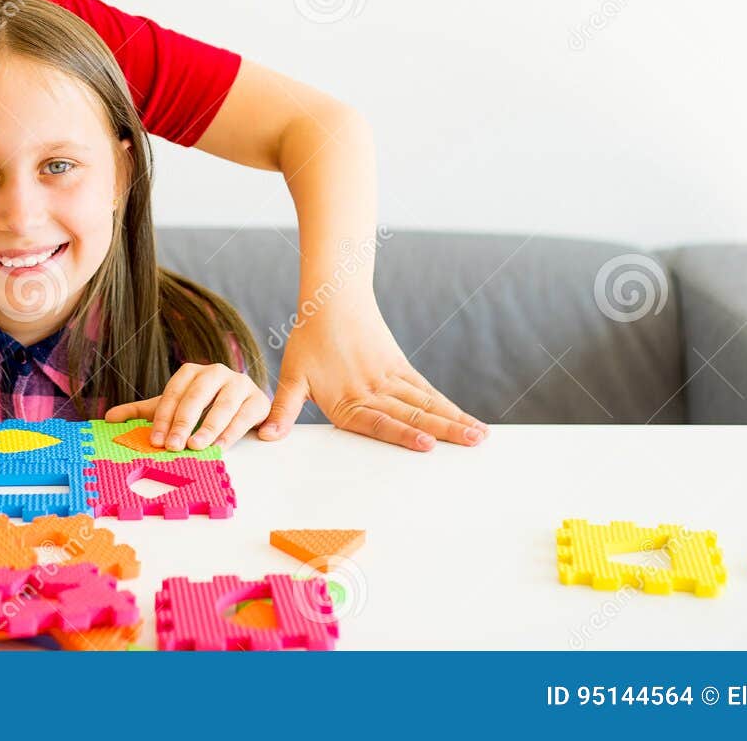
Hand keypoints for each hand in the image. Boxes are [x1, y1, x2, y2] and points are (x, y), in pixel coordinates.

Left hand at [104, 363, 270, 451]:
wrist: (244, 405)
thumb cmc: (204, 407)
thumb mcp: (173, 408)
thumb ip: (144, 413)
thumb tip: (108, 418)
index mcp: (192, 372)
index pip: (174, 392)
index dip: (164, 417)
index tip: (156, 441)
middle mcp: (216, 372)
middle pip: (198, 395)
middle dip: (184, 422)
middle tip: (174, 446)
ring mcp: (239, 384)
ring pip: (224, 405)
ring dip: (210, 427)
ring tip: (198, 446)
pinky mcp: (258, 400)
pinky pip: (245, 416)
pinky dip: (233, 432)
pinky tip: (221, 447)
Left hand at [260, 300, 488, 451]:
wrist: (333, 299)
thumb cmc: (309, 339)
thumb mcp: (292, 375)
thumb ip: (282, 409)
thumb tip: (266, 437)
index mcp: (348, 400)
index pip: (379, 421)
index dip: (403, 434)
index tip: (427, 445)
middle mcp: (373, 391)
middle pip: (413, 415)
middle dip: (444, 432)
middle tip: (472, 446)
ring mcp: (390, 379)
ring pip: (427, 403)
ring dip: (455, 420)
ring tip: (480, 436)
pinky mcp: (400, 368)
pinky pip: (427, 391)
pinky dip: (447, 406)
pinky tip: (466, 419)